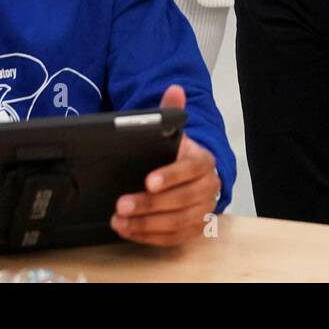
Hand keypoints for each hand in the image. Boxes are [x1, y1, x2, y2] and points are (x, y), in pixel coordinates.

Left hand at [111, 85, 221, 246]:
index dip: (171, 176)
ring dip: (146, 224)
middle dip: (149, 204)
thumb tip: (175, 89)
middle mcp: (209, 188)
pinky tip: (129, 230)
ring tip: (119, 220)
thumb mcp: (173, 132)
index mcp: (204, 161)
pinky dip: (149, 236)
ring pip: (177, 223)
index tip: (148, 181)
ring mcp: (203, 212)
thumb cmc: (176, 155)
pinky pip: (173, 239)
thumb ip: (171, 112)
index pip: (191, 169)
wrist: (189, 176)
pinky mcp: (193, 230)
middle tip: (122, 204)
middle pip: (182, 200)